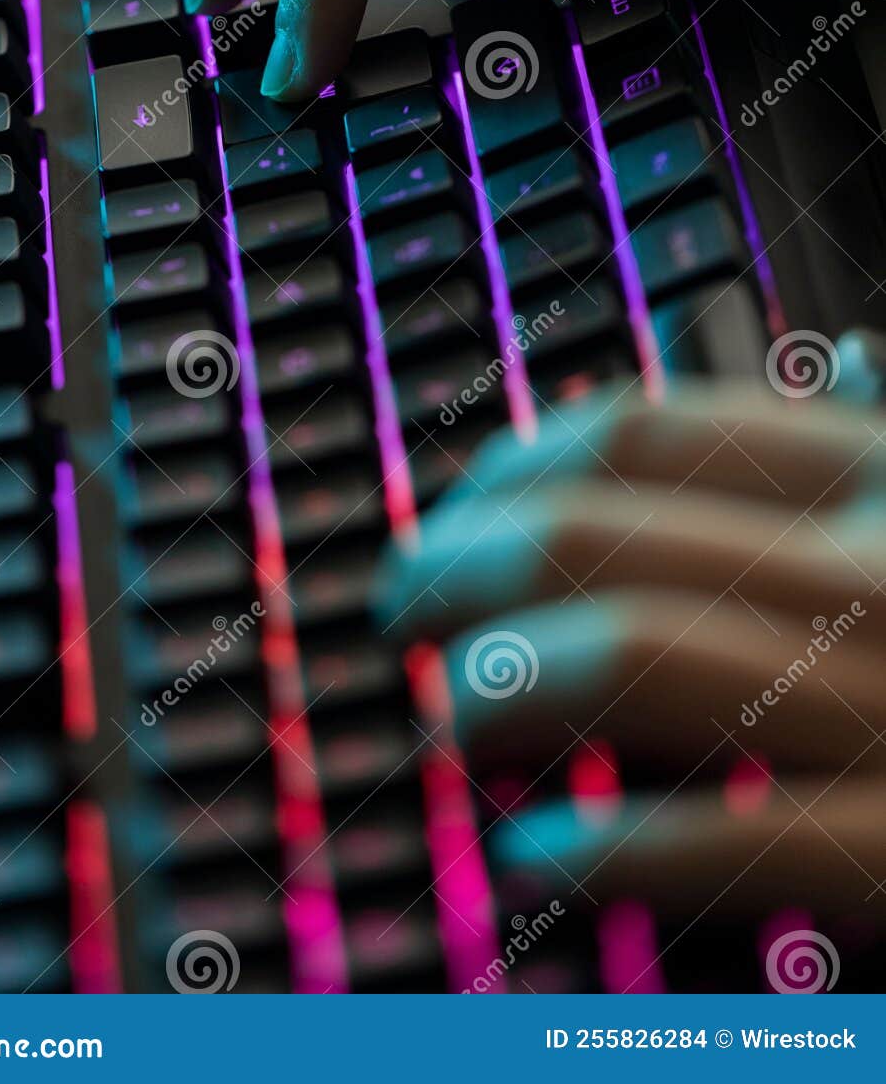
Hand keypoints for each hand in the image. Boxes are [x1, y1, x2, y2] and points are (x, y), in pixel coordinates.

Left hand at [374, 383, 885, 918]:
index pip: (637, 434)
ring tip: (452, 723)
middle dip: (455, 576)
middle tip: (404, 620)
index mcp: (878, 470)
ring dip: (498, 688)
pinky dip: (599, 850)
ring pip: (630, 658)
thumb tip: (752, 388)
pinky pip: (723, 845)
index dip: (506, 475)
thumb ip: (839, 470)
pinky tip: (530, 856)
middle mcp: (880, 569)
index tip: (452, 518)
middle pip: (594, 535)